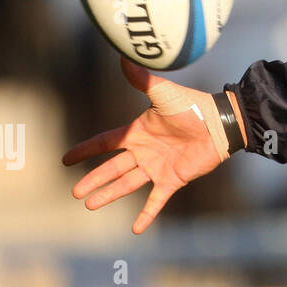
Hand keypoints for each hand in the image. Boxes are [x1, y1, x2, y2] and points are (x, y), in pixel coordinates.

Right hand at [62, 55, 230, 233]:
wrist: (220, 123)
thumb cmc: (192, 106)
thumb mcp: (163, 93)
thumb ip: (142, 81)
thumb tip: (122, 57)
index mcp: (138, 132)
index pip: (106, 142)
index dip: (86, 150)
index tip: (66, 159)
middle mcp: (145, 151)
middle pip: (113, 168)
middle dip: (95, 180)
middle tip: (75, 193)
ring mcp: (158, 166)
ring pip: (128, 184)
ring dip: (110, 194)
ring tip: (90, 205)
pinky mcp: (174, 178)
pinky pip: (157, 200)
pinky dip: (147, 214)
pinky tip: (135, 229)